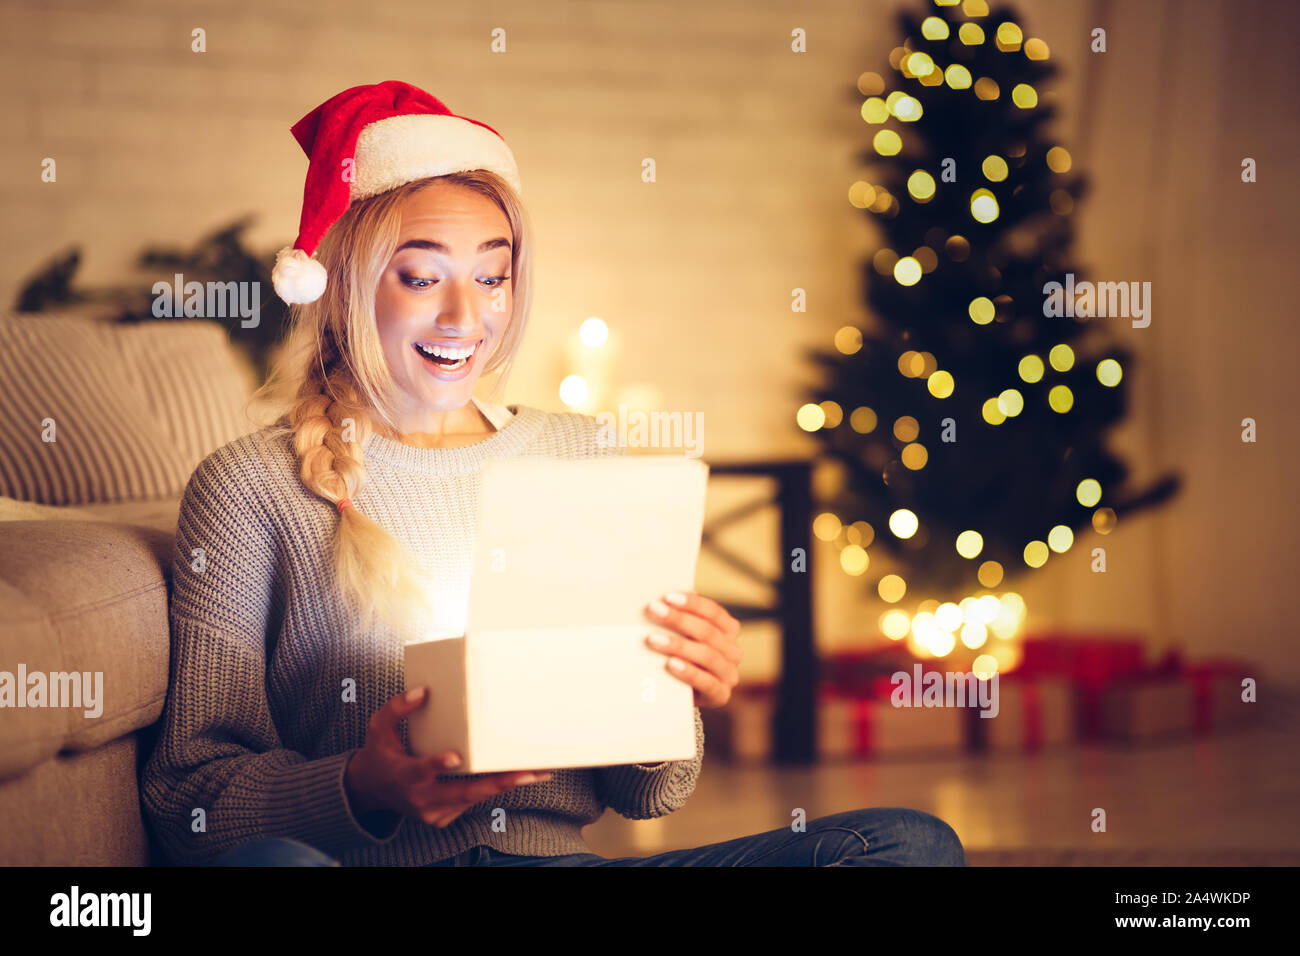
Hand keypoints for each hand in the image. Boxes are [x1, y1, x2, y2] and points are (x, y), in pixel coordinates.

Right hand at [345, 688, 554, 827]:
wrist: (372, 790)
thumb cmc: (380, 752)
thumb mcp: (378, 727)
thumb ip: (396, 708)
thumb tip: (422, 691)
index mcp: (404, 775)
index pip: (421, 771)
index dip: (438, 765)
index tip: (456, 757)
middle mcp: (420, 799)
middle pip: (463, 793)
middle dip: (497, 783)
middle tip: (527, 773)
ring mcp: (434, 812)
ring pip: (474, 798)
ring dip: (505, 785)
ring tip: (537, 771)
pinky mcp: (444, 817)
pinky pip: (472, 800)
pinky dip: (493, 788)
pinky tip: (518, 776)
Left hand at [643, 591, 741, 708]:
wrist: (682, 695)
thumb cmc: (682, 657)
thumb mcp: (684, 636)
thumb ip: (680, 619)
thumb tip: (661, 601)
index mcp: (729, 631)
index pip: (714, 612)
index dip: (692, 604)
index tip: (668, 597)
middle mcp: (733, 651)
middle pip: (708, 632)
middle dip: (678, 620)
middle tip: (654, 610)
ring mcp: (729, 674)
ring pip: (707, 655)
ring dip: (678, 645)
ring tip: (653, 639)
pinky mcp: (720, 695)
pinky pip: (706, 682)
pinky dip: (688, 672)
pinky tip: (670, 663)